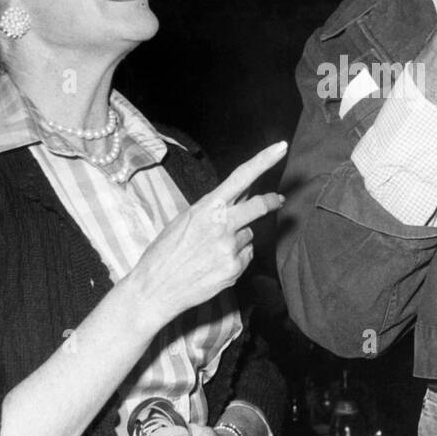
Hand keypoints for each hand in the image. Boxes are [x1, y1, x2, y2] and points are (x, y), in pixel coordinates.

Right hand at [125, 141, 286, 333]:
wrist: (155, 288)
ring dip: (239, 238)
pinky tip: (214, 264)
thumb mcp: (185, 220)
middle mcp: (221, 225)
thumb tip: (242, 198)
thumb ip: (214, 209)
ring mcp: (229, 247)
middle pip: (259, 206)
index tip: (281, 147)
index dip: (264, 161)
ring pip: (249, 235)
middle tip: (279, 199)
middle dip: (271, 201)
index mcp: (207, 207)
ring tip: (212, 249)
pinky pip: (246, 256)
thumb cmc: (166, 252)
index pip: (241, 177)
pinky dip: (236, 257)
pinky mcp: (234, 268)